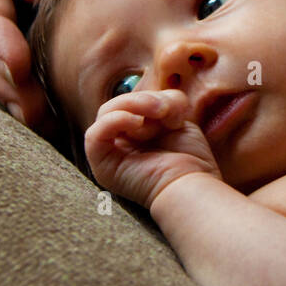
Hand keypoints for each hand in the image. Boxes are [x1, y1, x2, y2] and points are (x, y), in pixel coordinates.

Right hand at [85, 88, 221, 209]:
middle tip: (165, 109)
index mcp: (135, 136)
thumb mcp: (177, 121)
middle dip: (142, 99)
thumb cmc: (190, 160)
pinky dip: (115, 120)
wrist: (192, 187)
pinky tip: (138, 123)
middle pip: (116, 105)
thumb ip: (162, 104)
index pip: (130, 103)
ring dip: (134, 105)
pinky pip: (94, 135)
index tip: (173, 108)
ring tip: (159, 113)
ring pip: (105, 114)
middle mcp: (119, 145)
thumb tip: (153, 98)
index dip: (149, 97)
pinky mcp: (102, 166)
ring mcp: (109, 156)